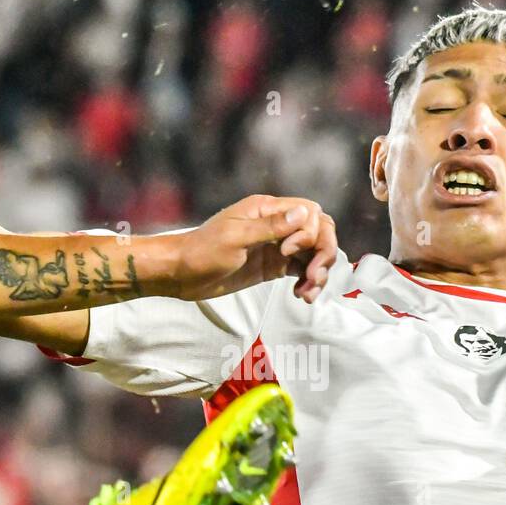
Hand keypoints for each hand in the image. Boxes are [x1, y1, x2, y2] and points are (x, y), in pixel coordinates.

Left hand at [161, 194, 335, 303]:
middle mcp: (276, 225)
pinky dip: (308, 281)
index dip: (309, 234)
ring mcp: (277, 246)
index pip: (310, 213)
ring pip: (314, 253)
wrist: (182, 274)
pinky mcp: (274, 266)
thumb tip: (305, 213)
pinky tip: (302, 295)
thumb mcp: (235, 237)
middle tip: (315, 277)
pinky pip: (302, 270)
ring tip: (308, 293)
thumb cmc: (202, 251)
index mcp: (267, 209)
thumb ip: (270, 227)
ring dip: (319, 271)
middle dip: (324, 253)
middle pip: (319, 231)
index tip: (287, 252)